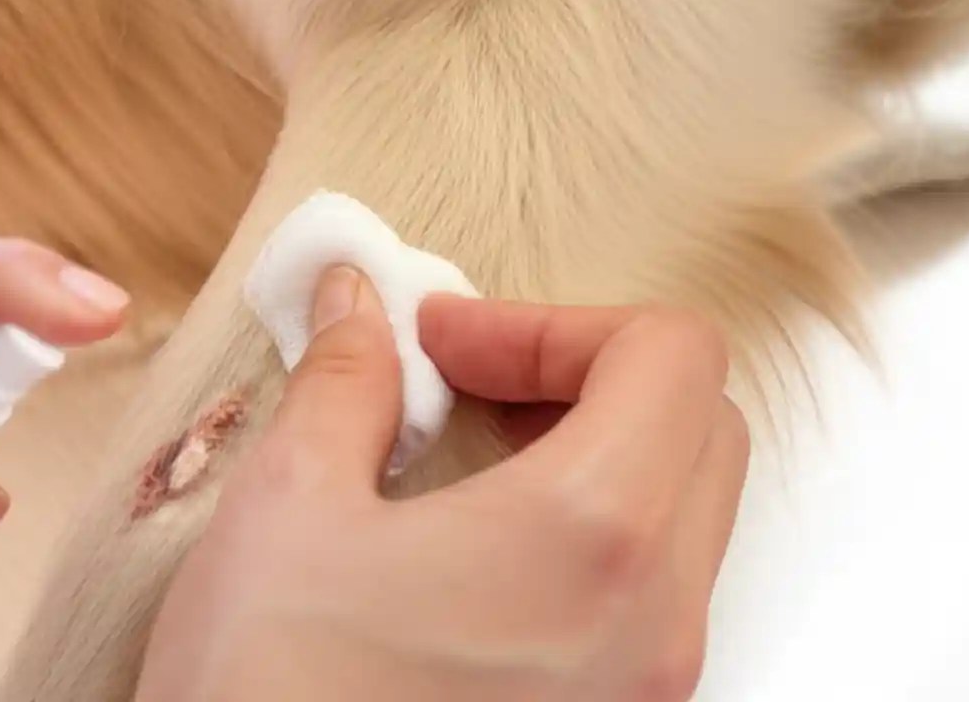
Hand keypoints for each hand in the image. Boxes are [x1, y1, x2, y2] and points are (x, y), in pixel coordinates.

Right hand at [137, 267, 747, 701]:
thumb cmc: (271, 699)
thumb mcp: (286, 507)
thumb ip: (344, 380)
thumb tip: (359, 305)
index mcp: (591, 536)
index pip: (669, 354)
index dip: (552, 321)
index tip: (451, 345)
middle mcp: (653, 618)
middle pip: (697, 424)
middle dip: (582, 374)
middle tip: (467, 382)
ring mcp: (646, 683)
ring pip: (681, 511)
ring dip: (591, 451)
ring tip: (466, 459)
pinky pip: (648, 591)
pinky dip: (588, 534)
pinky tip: (478, 549)